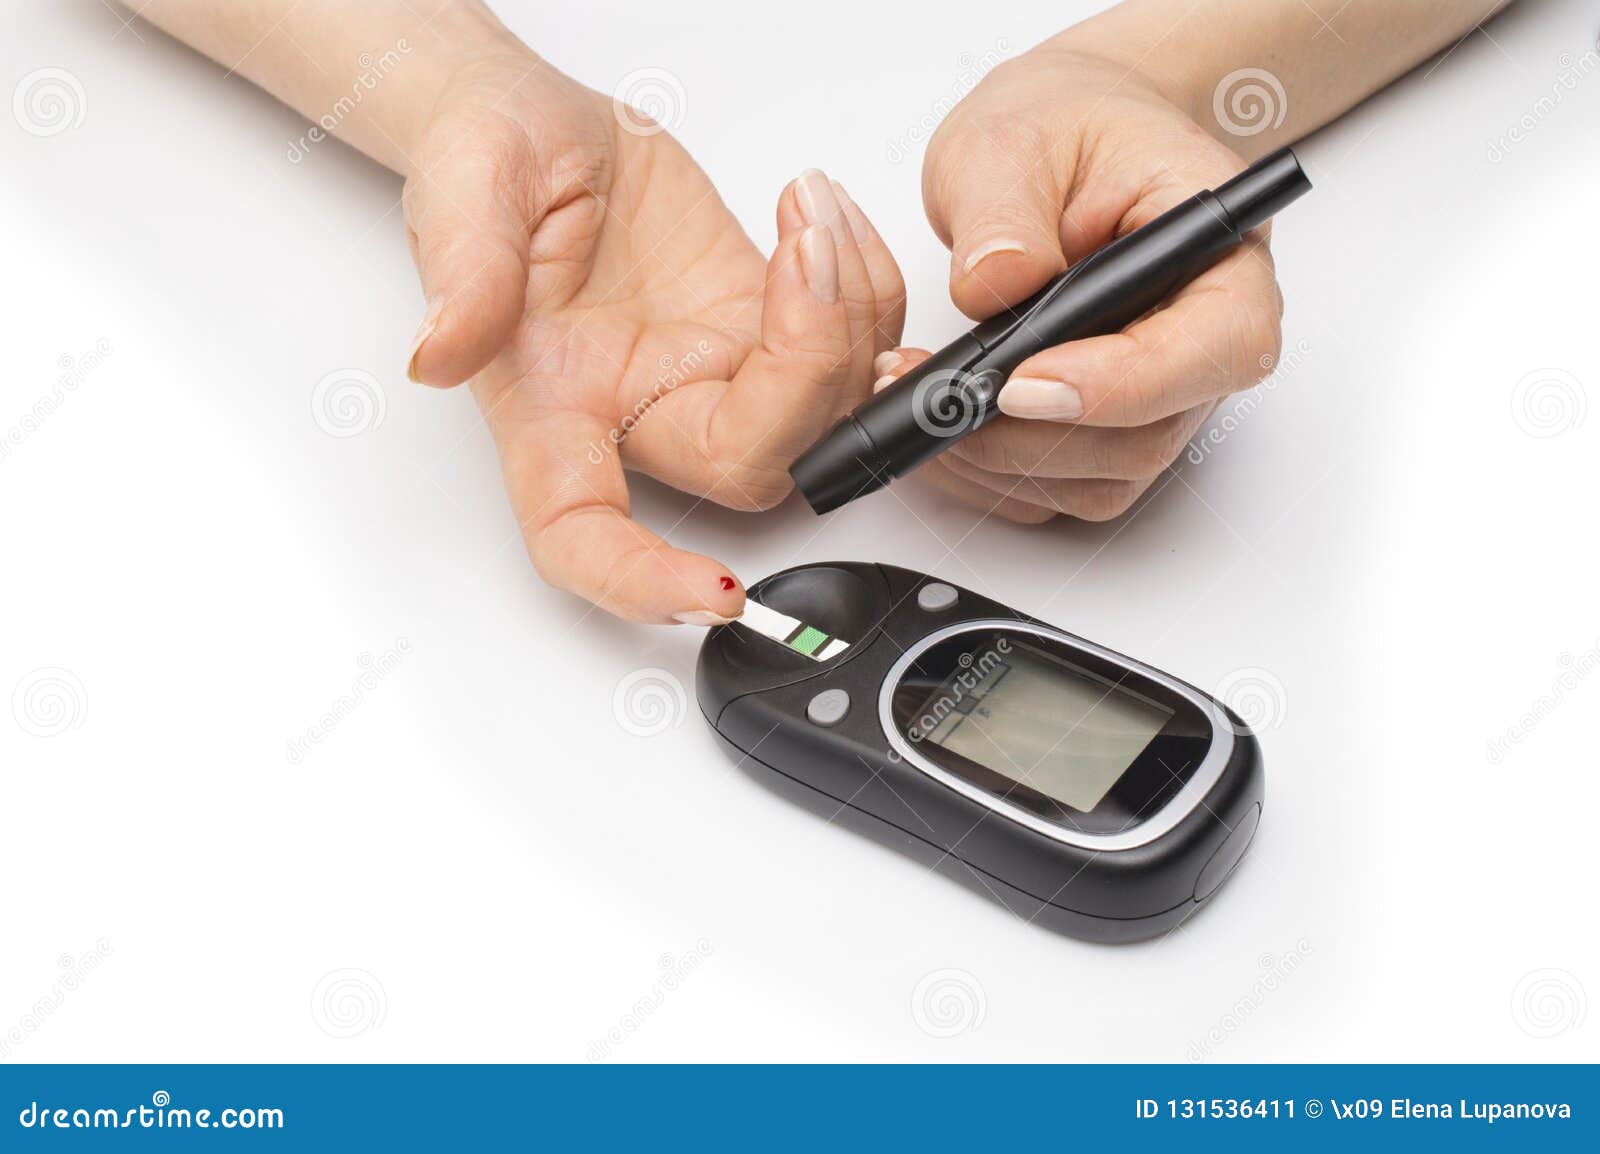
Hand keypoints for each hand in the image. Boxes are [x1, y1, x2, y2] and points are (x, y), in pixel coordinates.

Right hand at [403, 50, 903, 621]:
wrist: (541, 123)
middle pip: (752, 466)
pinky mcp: (761, 329)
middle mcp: (640, 409)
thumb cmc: (490, 160)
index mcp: (553, 406)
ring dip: (854, 316)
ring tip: (812, 212)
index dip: (644, 583)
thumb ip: (464, 270)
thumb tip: (441, 350)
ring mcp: (712, 374)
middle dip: (810, 369)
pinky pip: (850, 349)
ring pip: (825, 413)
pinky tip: (828, 219)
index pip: (584, 537)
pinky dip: (870, 290)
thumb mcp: (466, 187)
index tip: (714, 594)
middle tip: (805, 250)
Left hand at [877, 46, 1282, 523]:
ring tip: (917, 399)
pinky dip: (989, 473)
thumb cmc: (1058, 129)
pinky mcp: (1108, 431)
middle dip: (1029, 434)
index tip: (1021, 383)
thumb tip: (995, 283)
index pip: (1215, 347)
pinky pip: (1059, 488)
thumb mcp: (1010, 140)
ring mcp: (1160, 396)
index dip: (1120, 384)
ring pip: (1100, 479)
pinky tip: (937, 421)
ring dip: (998, 462)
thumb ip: (1004, 211)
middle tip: (930, 398)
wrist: (1052, 146)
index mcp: (1222, 251)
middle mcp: (1206, 339)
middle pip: (1147, 434)